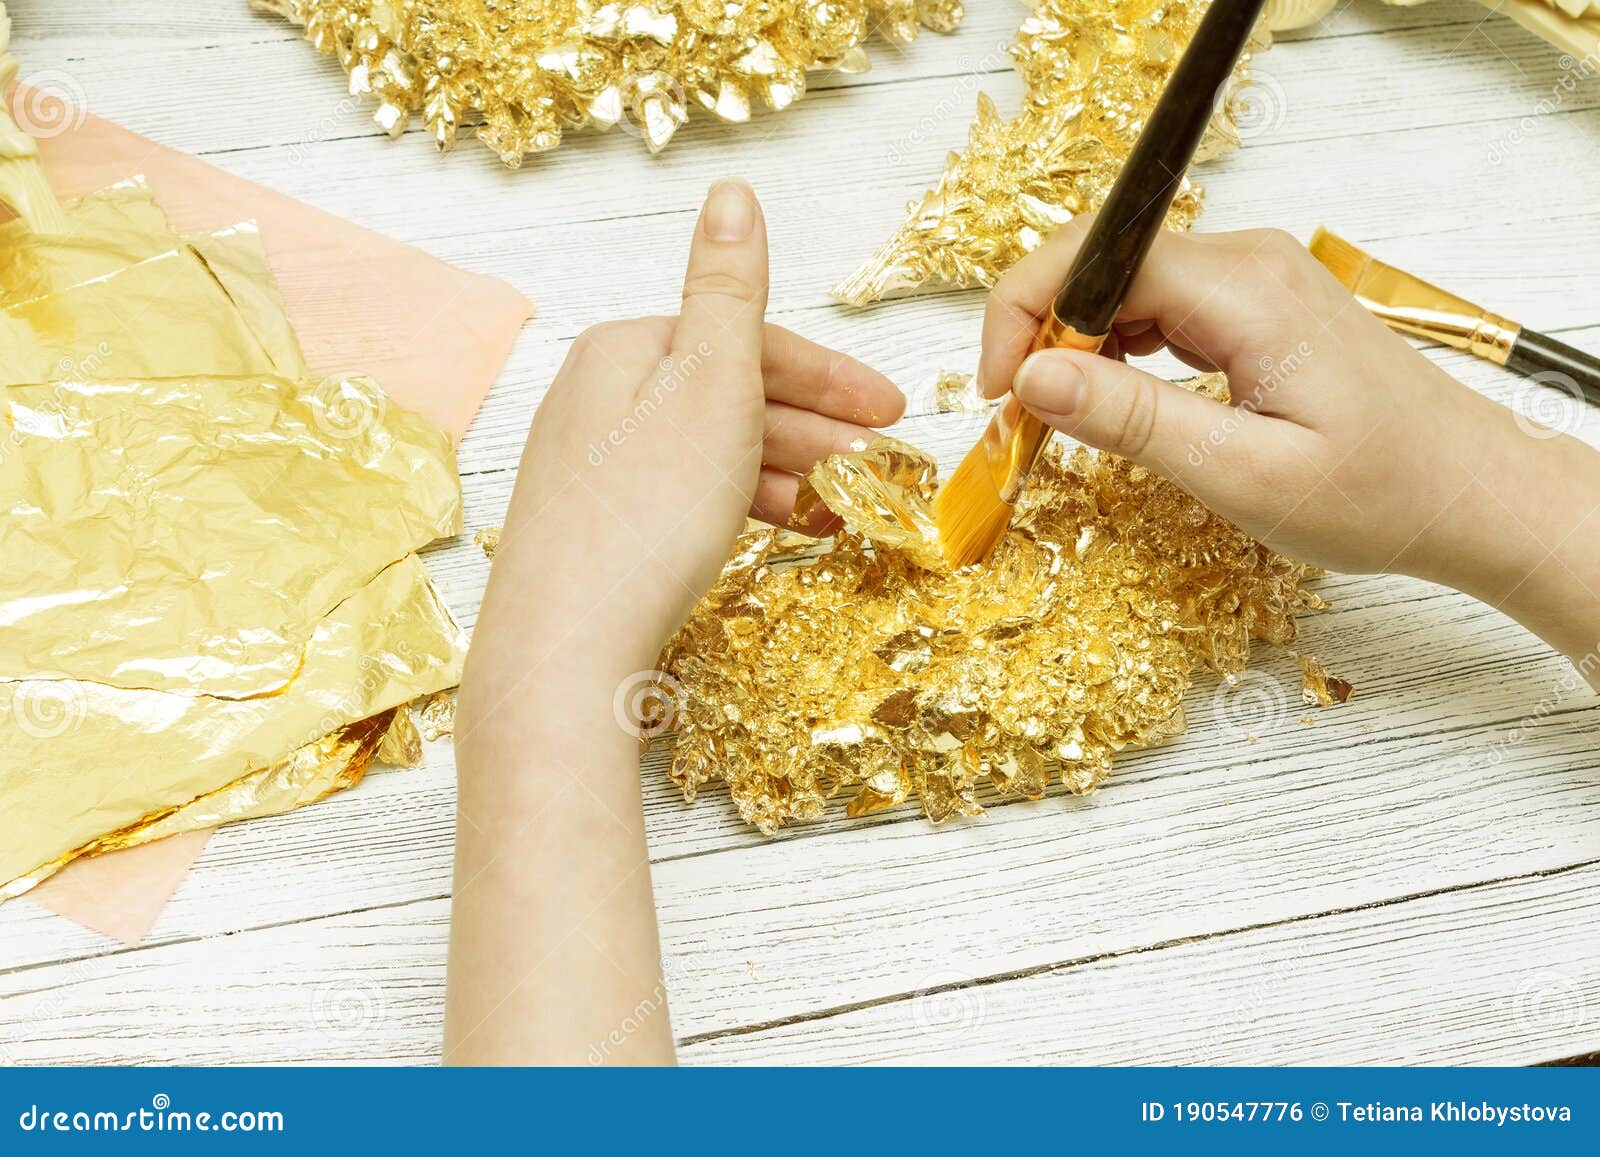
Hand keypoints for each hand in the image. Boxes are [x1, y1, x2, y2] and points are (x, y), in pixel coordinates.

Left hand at [471, 179, 903, 678]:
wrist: (566, 646)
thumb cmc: (643, 515)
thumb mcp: (710, 383)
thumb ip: (729, 290)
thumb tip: (730, 193)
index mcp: (625, 349)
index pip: (745, 342)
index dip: (828, 375)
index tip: (891, 410)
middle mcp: (597, 398)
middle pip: (730, 397)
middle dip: (815, 430)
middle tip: (883, 465)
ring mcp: (591, 467)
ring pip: (712, 453)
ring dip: (788, 473)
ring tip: (848, 509)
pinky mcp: (594, 529)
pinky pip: (686, 498)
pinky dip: (743, 507)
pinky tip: (784, 532)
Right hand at [979, 217, 1599, 681]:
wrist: (1466, 492)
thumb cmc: (1376, 493)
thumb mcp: (1241, 472)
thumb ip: (1133, 419)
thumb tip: (1031, 379)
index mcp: (1244, 290)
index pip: (1095, 257)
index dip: (1025, 313)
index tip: (997, 391)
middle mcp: (1247, 262)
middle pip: (1101, 263)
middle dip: (1040, 333)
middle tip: (1017, 418)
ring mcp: (1252, 278)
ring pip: (1123, 285)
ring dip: (1076, 347)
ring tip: (1058, 420)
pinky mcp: (1253, 305)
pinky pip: (1157, 306)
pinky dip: (1116, 351)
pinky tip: (1112, 402)